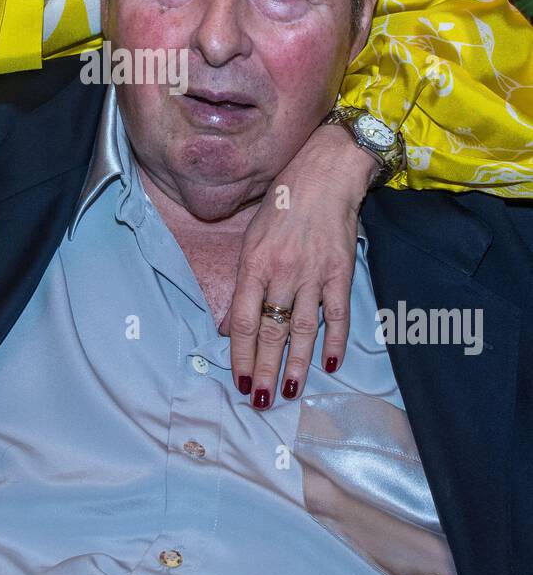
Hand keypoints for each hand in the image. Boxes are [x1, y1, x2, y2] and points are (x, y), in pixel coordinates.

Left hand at [221, 124, 379, 406]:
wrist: (325, 173)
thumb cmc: (282, 203)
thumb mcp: (250, 238)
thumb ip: (243, 283)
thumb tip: (233, 326)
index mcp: (255, 263)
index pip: (245, 320)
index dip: (242, 354)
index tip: (240, 381)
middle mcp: (283, 272)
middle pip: (272, 331)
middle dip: (265, 370)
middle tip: (261, 401)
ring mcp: (314, 273)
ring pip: (303, 329)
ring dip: (295, 364)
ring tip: (288, 393)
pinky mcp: (341, 271)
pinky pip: (337, 314)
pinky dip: (335, 340)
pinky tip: (331, 364)